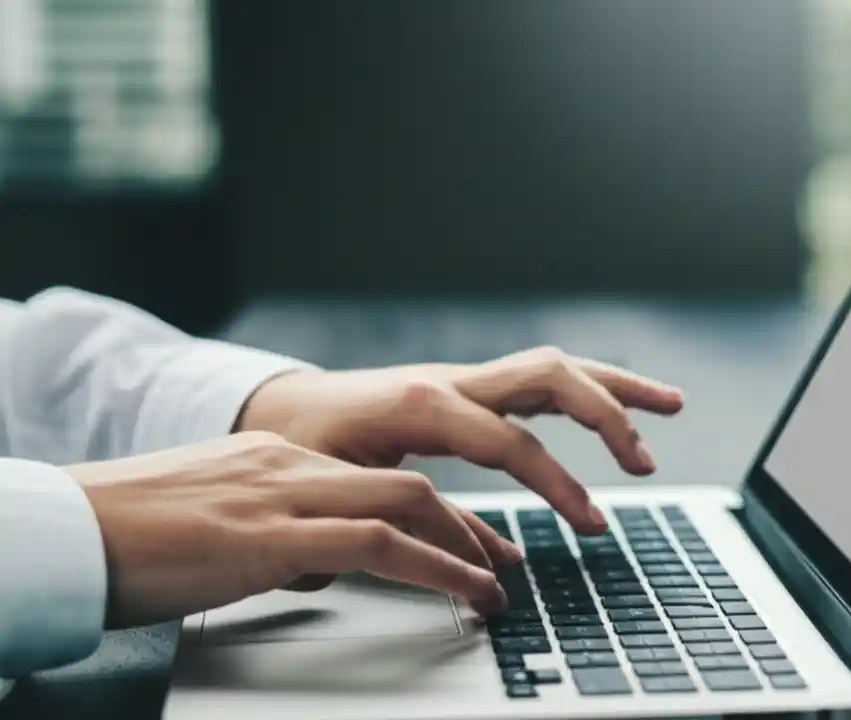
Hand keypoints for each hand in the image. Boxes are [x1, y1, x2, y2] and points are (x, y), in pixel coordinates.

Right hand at [69, 432, 517, 627]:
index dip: (439, 513)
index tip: (476, 542)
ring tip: (497, 586)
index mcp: (280, 459)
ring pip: (406, 505)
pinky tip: (466, 590)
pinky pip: (377, 547)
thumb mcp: (217, 525)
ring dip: (465, 547)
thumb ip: (275, 533)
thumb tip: (316, 565)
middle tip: (504, 563)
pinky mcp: (272, 536)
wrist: (67, 531)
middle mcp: (292, 465)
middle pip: (409, 485)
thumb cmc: (128, 537)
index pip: (380, 480)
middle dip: (468, 525)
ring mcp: (284, 495)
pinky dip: (434, 567)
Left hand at [236, 347, 683, 533]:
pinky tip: (621, 404)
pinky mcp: (473, 387)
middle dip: (606, 414)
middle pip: (549, 377)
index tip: (591, 525)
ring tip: (671, 405)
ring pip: (555, 367)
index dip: (559, 485)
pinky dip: (588, 387)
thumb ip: (416, 525)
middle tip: (642, 461)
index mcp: (423, 405)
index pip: (512, 442)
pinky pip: (541, 379)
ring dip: (615, 385)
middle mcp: (452, 381)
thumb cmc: (306, 451)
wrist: (282, 410)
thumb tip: (483, 565)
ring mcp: (466, 378)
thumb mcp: (344, 492)